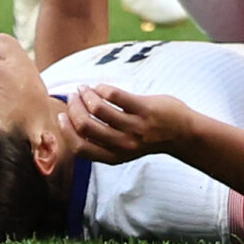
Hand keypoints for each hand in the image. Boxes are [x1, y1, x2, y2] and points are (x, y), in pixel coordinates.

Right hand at [61, 84, 193, 163]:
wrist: (182, 133)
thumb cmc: (148, 138)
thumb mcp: (123, 149)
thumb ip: (102, 142)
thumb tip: (72, 123)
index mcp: (113, 157)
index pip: (79, 148)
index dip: (66, 131)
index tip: (61, 116)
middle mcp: (123, 145)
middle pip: (85, 125)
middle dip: (74, 108)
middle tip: (73, 96)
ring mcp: (134, 127)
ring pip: (98, 108)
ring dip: (86, 95)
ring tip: (84, 88)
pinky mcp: (145, 110)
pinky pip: (115, 96)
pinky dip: (102, 88)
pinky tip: (100, 87)